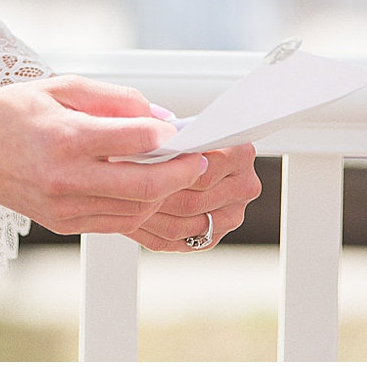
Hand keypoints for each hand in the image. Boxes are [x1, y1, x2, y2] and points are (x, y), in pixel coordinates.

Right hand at [0, 76, 210, 235]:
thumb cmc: (10, 113)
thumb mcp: (61, 87)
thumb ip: (114, 99)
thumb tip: (159, 115)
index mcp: (67, 137)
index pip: (135, 140)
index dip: (167, 135)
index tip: (183, 131)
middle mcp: (67, 178)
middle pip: (145, 185)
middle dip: (182, 174)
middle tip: (201, 161)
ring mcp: (65, 207)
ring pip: (135, 210)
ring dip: (163, 194)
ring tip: (176, 174)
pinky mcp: (64, 223)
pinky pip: (115, 222)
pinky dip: (137, 206)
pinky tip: (145, 188)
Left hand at [124, 142, 261, 251]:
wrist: (187, 154)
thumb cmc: (178, 136)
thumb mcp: (175, 124)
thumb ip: (170, 132)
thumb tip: (149, 138)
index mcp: (241, 152)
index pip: (203, 173)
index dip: (168, 173)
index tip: (139, 170)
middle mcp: (244, 185)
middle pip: (192, 202)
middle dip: (154, 196)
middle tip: (123, 190)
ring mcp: (232, 214)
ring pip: (183, 225)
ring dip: (148, 217)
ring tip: (121, 205)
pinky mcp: (215, 235)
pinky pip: (179, 241)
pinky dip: (152, 233)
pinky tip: (131, 220)